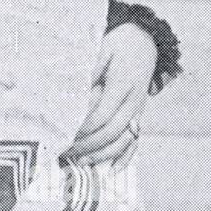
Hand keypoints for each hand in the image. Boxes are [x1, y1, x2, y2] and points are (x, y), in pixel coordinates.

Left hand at [67, 23, 157, 168]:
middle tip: (65, 150)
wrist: (144, 40)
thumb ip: (90, 70)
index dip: (84, 126)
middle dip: (88, 143)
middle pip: (112, 130)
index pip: (103, 112)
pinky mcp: (138, 115)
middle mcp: (134, 100)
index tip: (66, 132)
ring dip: (102, 153)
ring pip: (124, 139)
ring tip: (80, 161)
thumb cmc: (119, 44)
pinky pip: (135, 141)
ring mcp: (138, 110)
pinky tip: (112, 170)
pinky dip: (125, 157)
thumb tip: (74, 89)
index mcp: (123, 83)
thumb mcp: (103, 48)